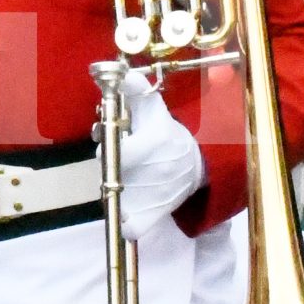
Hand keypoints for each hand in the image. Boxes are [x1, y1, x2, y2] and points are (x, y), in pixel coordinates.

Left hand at [115, 71, 204, 240]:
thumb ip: (136, 90)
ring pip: (117, 200)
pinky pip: (134, 227)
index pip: (121, 150)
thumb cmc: (165, 133)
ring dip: (113, 192)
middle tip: (116, 161)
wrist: (194, 165)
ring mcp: (156, 195)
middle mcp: (157, 170)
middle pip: (114, 175)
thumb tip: (123, 75)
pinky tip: (124, 214)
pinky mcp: (156, 214)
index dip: (109, 146)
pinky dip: (127, 225)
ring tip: (123, 181)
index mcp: (156, 142)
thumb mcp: (153, 108)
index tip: (111, 141)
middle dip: (109, 167)